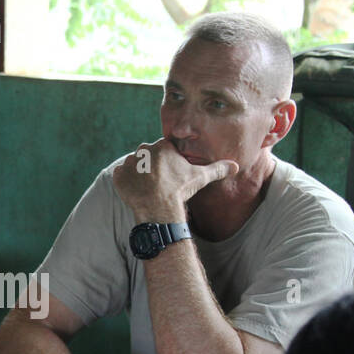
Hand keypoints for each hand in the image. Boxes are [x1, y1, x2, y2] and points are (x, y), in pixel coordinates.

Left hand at [112, 137, 238, 220]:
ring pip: (135, 165)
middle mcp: (144, 150)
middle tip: (160, 184)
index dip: (169, 164)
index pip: (165, 150)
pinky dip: (126, 182)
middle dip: (153, 168)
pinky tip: (137, 191)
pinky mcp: (118, 175)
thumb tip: (235, 166)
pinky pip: (121, 176)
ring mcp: (130, 163)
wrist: (158, 207)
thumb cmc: (180, 190)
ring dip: (139, 174)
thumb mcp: (200, 177)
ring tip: (149, 189)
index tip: (171, 176)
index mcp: (163, 146)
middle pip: (149, 157)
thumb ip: (217, 168)